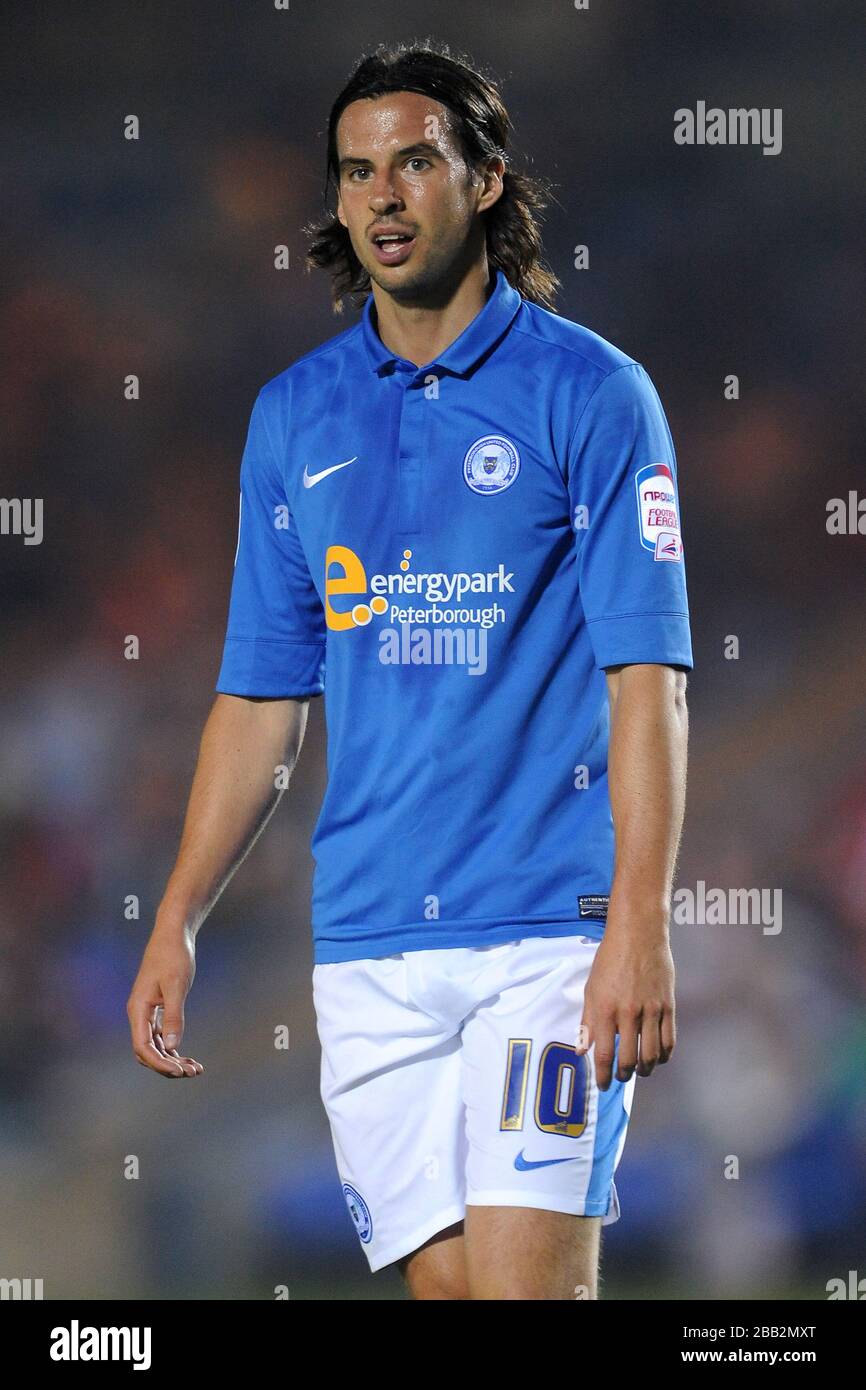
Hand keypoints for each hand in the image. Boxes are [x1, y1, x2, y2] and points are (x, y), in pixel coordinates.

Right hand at [127, 925, 203, 1077]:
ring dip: (172, 1059)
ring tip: (195, 1068)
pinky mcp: (158, 1009)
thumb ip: (174, 1016)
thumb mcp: (176, 986)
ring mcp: (148, 1013)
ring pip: (156, 1046)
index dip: (160, 1063)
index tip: (180, 1072)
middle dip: (167, 1065)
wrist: (173, 935)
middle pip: (148, 1051)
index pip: (143, 1047)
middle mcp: (139, 1014)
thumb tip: (173, 1045)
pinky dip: (174, 1048)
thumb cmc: (173, 956)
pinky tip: (189, 1057)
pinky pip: (163, 1036)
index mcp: (138, 1009)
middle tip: (192, 1072)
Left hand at [575, 928, 674, 1088]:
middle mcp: (628, 1013)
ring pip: (651, 1055)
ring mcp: (651, 1010)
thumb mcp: (591, 988)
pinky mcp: (668, 1006)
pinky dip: (663, 1056)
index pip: (603, 1054)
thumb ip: (587, 1021)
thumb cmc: (610, 959)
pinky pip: (669, 1040)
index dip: (602, 1075)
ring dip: (644, 1069)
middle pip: (630, 1060)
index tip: (603, 1085)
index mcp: (604, 1009)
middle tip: (621, 1077)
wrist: (638, 934)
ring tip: (639, 1070)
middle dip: (624, 1075)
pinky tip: (657, 1058)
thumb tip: (581, 1050)